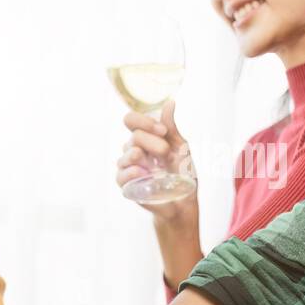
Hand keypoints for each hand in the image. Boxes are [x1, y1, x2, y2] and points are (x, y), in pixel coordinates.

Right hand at [117, 100, 197, 223]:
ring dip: (139, 154)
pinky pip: (121, 176)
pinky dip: (130, 172)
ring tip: (152, 163)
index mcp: (145, 139)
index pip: (131, 121)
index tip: (162, 131)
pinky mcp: (127, 186)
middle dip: (152, 142)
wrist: (183, 201)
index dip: (144, 121)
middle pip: (133, 137)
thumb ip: (171, 128)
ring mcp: (129, 169)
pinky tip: (143, 173)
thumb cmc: (182, 174)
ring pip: (125, 155)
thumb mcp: (180, 147)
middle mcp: (133, 151)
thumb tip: (169, 103)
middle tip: (166, 152)